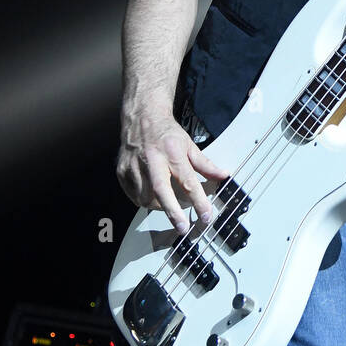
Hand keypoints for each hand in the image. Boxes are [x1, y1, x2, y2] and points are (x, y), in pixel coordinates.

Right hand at [117, 105, 230, 233]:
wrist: (142, 118)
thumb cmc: (166, 133)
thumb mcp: (189, 145)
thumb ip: (205, 164)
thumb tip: (223, 176)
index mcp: (171, 152)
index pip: (188, 180)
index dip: (198, 200)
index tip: (206, 215)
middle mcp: (152, 159)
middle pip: (161, 191)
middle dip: (173, 212)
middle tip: (183, 228)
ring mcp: (134, 165)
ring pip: (145, 197)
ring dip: (159, 207)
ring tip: (169, 206)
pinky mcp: (122, 171)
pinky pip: (133, 195)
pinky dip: (144, 201)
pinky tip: (152, 198)